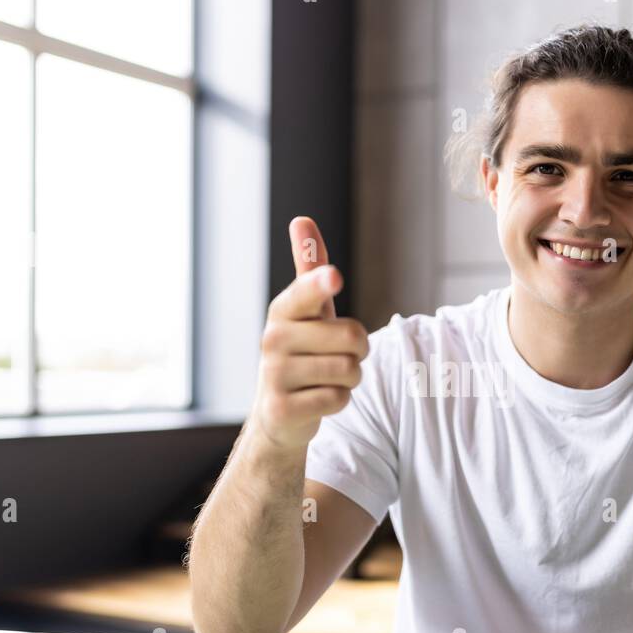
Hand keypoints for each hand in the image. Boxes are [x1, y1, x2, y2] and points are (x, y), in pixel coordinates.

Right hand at [251, 216, 368, 451]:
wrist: (278, 412)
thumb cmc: (303, 351)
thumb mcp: (309, 310)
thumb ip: (309, 269)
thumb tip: (302, 220)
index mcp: (282, 310)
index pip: (307, 291)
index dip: (321, 284)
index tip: (335, 277)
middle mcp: (273, 339)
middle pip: (352, 337)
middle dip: (358, 351)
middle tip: (337, 355)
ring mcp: (274, 376)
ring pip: (349, 370)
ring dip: (349, 378)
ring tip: (326, 378)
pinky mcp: (282, 409)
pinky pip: (339, 399)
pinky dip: (338, 401)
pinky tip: (318, 399)